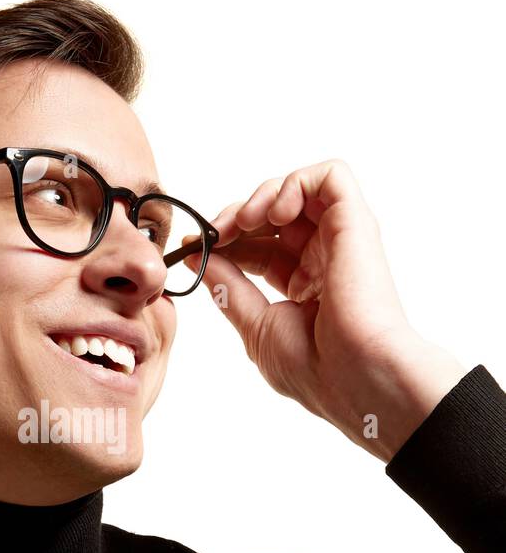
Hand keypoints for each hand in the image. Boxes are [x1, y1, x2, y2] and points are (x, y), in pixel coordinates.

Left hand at [188, 158, 471, 460]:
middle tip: (214, 234)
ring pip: (300, 189)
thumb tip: (200, 258)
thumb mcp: (256, 326)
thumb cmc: (314, 367)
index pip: (259, 247)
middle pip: (274, 215)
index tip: (195, 247)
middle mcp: (325, 258)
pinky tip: (276, 214)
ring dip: (262, 196)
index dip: (226, 241)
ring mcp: (342, 238)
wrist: (355, 376)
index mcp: (304, 284)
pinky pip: (331, 176)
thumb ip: (229, 288)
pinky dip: (296, 183)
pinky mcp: (356, 221)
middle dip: (237, 216)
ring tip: (243, 223)